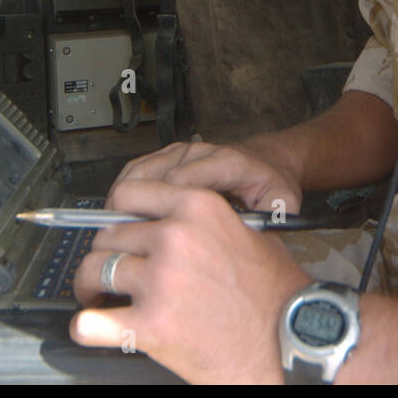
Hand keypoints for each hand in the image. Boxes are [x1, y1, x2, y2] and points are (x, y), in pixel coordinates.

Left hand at [69, 179, 311, 383]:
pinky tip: (92, 326)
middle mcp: (174, 237)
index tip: (114, 229)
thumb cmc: (277, 295)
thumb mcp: (249, 235)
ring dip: (91, 286)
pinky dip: (86, 325)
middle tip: (109, 272)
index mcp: (199, 208)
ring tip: (97, 298)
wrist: (293, 339)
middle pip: (109, 234)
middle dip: (106, 254)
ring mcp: (160, 280)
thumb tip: (174, 225)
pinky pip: (91, 322)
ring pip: (95, 270)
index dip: (115, 214)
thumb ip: (206, 224)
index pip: (129, 194)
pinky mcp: (151, 324)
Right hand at [108, 139, 300, 217]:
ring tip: (116, 236)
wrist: (265, 161)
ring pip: (136, 173)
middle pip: (152, 177)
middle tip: (123, 244)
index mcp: (227, 162)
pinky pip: (134, 171)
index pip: (184, 180)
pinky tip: (120, 220)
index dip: (162, 208)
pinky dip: (123, 195)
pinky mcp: (165, 155)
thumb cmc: (269, 185)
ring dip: (122, 204)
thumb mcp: (282, 202)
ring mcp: (179, 152)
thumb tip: (258, 235)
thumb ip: (273, 216)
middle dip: (134, 210)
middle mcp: (199, 152)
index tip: (150, 236)